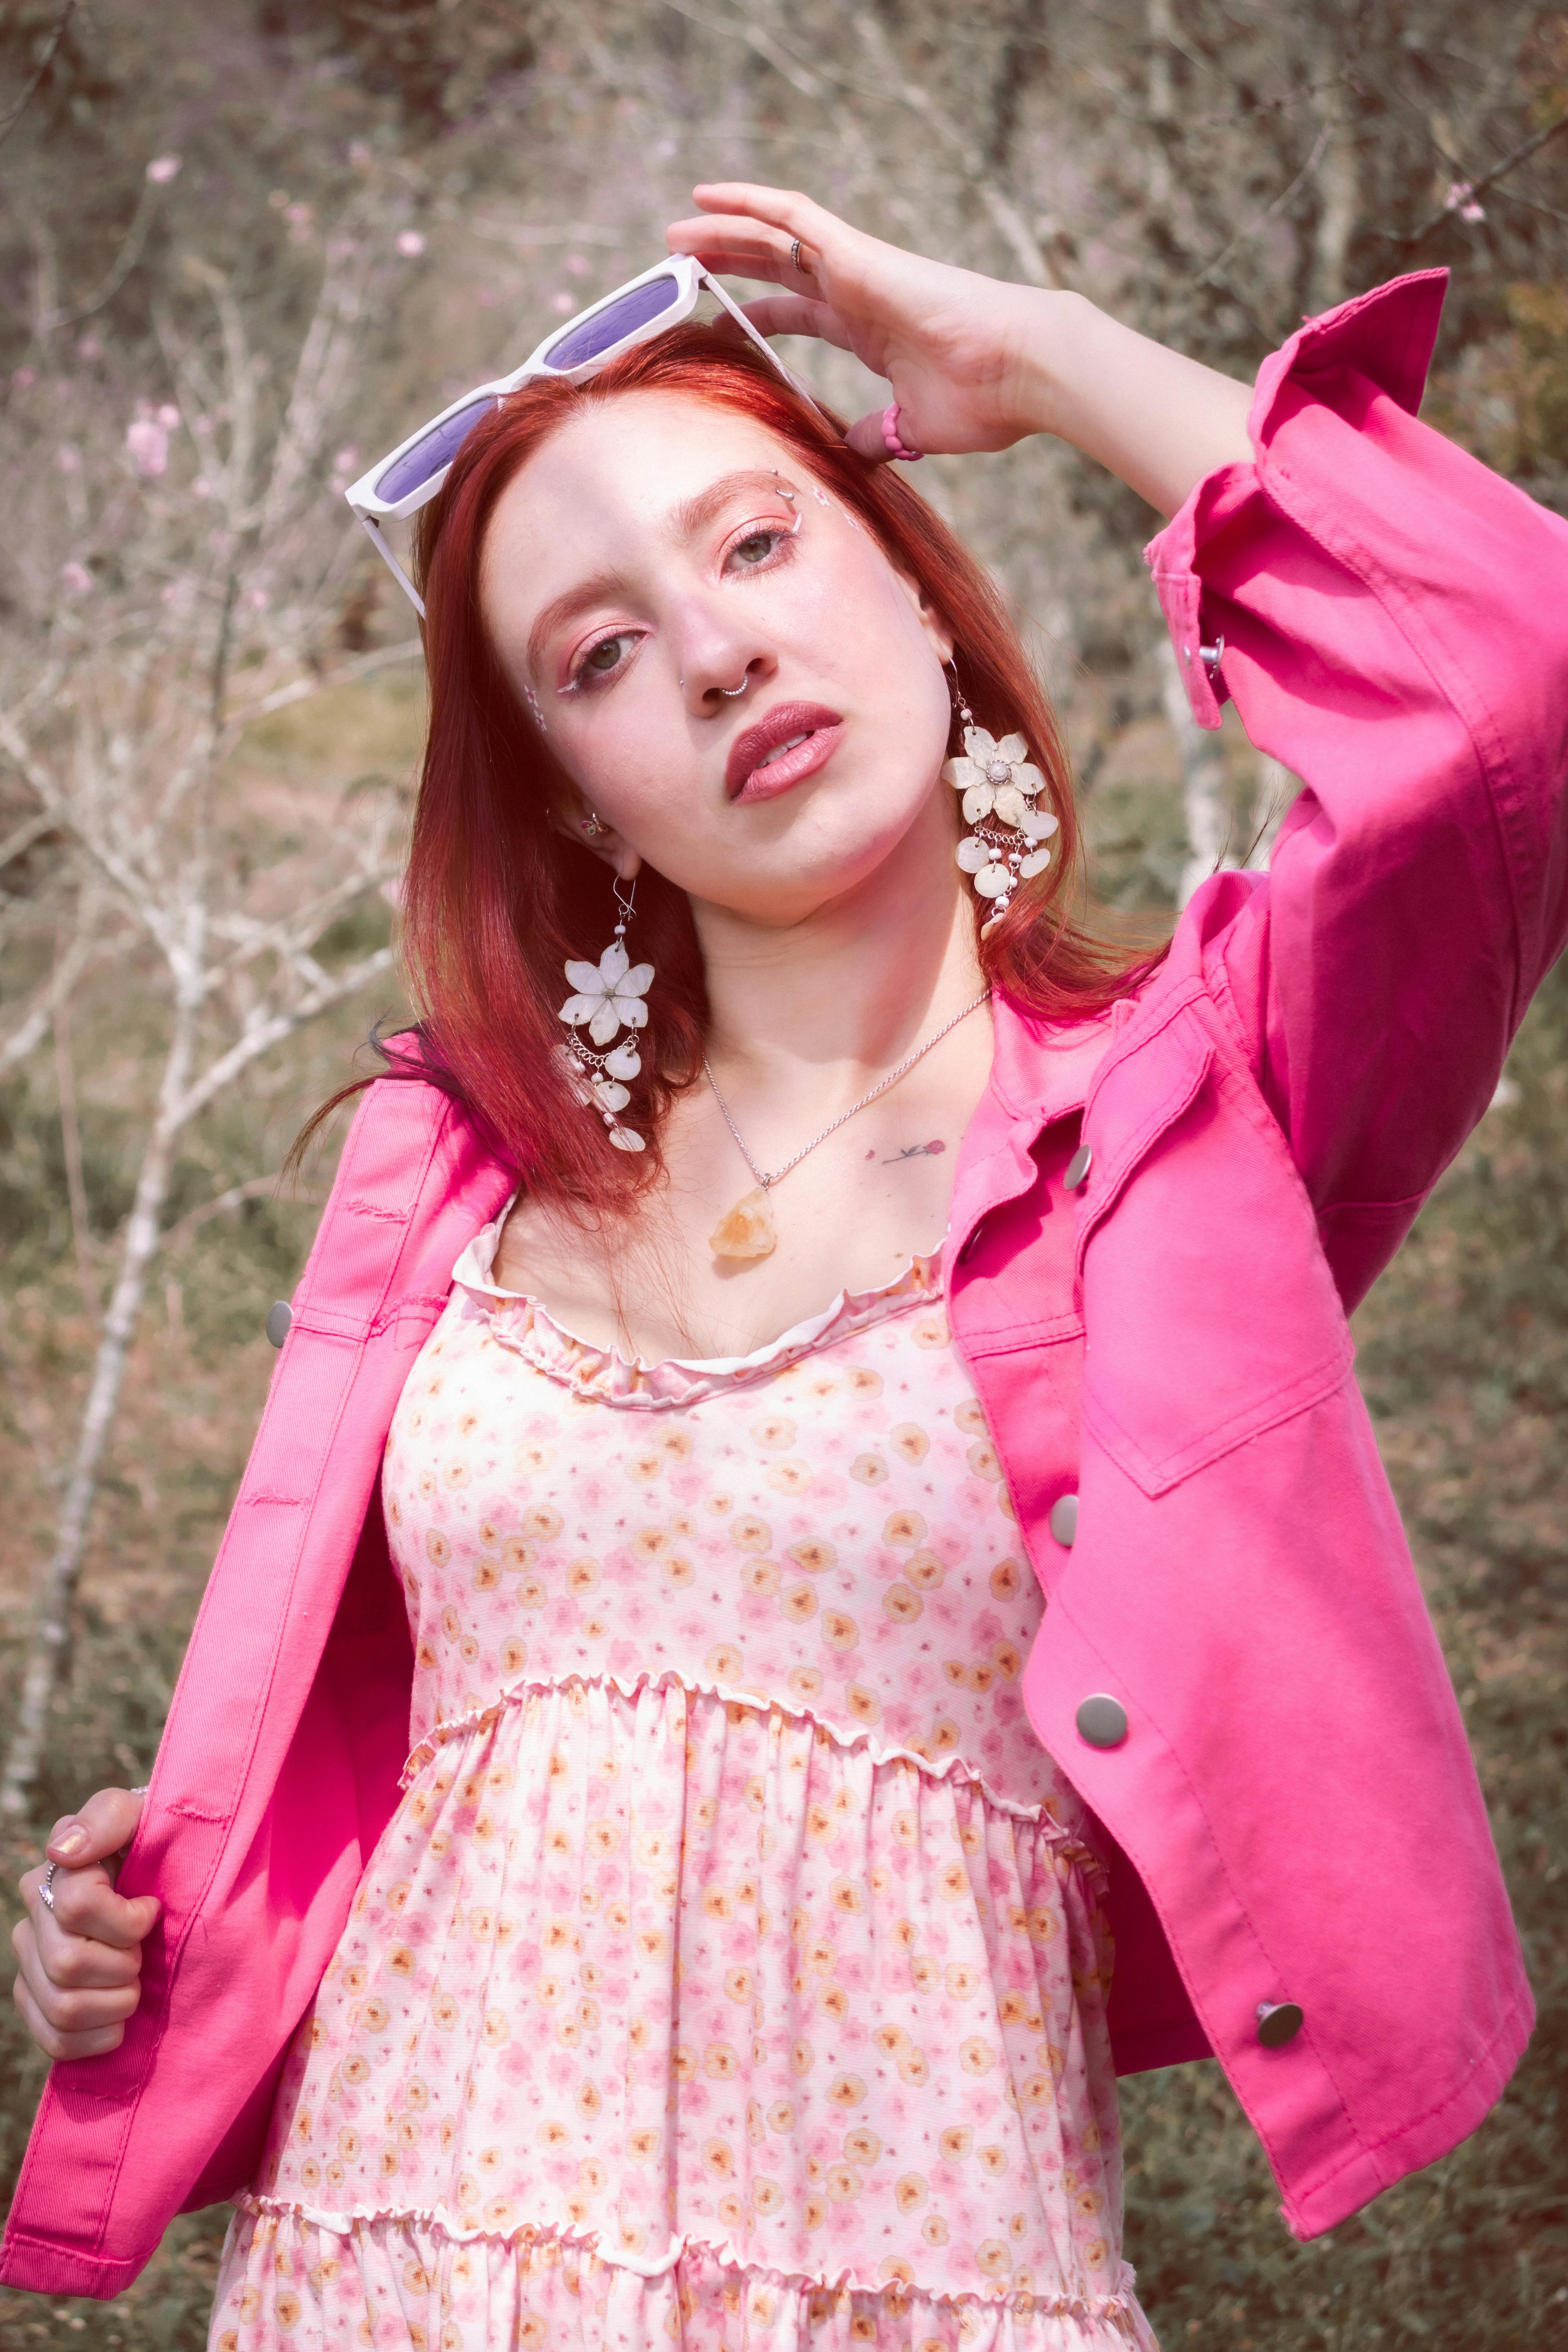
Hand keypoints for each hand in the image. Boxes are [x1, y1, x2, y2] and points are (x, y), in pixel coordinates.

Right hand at [12, 1787, 158, 2059]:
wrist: (177, 1890)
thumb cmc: (164, 1847)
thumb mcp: (146, 1816)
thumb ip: (108, 1818)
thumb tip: (63, 1852)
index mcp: (57, 1873)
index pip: (77, 1908)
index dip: (127, 1920)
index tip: (153, 1910)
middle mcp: (34, 1918)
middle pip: (68, 1964)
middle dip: (123, 1965)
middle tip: (144, 1954)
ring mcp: (32, 1964)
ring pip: (62, 2007)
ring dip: (115, 2002)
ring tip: (135, 1983)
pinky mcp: (39, 2003)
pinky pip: (55, 2040)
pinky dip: (96, 2038)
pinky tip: (119, 2020)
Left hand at [666, 182, 1053, 460]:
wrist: (1021, 371)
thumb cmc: (983, 401)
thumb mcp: (914, 430)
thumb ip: (878, 435)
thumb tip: (853, 452)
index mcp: (870, 329)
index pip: (800, 312)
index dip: (756, 314)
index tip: (716, 325)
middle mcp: (858, 291)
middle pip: (778, 268)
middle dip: (729, 264)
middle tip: (679, 267)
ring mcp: (857, 268)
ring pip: (774, 236)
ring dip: (723, 231)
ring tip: (675, 234)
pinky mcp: (858, 253)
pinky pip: (792, 215)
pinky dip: (748, 201)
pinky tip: (707, 198)